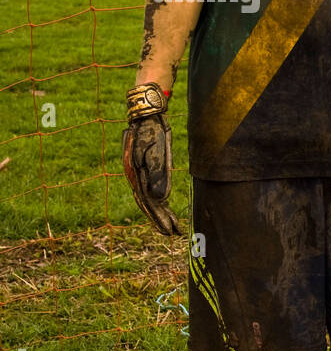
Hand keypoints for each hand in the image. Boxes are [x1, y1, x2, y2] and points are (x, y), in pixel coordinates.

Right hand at [122, 82, 182, 236]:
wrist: (147, 115)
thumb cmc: (152, 131)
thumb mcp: (157, 150)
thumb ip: (159, 173)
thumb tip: (161, 198)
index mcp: (137, 176)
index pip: (148, 203)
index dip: (158, 219)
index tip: (169, 231)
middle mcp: (137, 177)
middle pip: (149, 204)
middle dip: (160, 220)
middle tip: (173, 235)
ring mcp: (141, 173)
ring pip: (150, 199)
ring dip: (160, 213)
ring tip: (171, 227)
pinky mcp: (147, 168)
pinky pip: (152, 189)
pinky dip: (159, 201)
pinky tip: (165, 207)